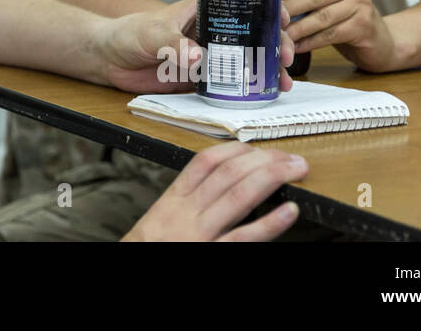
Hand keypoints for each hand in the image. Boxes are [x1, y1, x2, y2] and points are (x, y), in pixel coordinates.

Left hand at [95, 0, 295, 93]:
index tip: (285, 17)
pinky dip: (248, 88)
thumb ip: (173, 44)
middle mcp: (211, 31)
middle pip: (252, 33)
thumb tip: (198, 58)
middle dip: (275, 42)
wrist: (109, 59)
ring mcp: (208, 54)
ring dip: (267, 68)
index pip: (241, 3)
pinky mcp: (201, 77)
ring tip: (284, 81)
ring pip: (246, 59)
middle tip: (286, 57)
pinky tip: (264, 95)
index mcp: (203, 10)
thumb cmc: (129, 33)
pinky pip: (230, 82)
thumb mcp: (151, 34)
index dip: (266, 8)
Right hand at [122, 142, 307, 240]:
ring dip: (270, 179)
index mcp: (172, 201)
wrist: (126, 271)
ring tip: (294, 171)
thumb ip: (185, 204)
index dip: (235, 151)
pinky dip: (269, 223)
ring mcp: (199, 234)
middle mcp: (185, 213)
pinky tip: (289, 211)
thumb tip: (221, 187)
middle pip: (227, 175)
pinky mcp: (211, 255)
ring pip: (237, 197)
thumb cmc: (149, 250)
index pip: (204, 163)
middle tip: (289, 158)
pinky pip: (244, 238)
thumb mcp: (159, 221)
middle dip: (262, 161)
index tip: (257, 147)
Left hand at [282, 0, 397, 71]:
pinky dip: (310, 42)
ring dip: (297, 28)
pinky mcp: (363, 26)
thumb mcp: (327, 1)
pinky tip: (297, 47)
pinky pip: (330, 34)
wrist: (380, 41)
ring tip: (281, 36)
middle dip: (289, 7)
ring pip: (321, 17)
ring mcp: (360, 5)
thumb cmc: (344, 18)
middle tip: (270, 17)